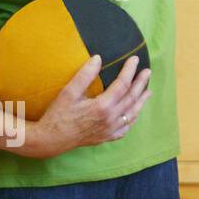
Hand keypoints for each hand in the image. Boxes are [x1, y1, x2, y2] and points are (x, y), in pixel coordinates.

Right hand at [28, 53, 151, 157]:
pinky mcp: (106, 137)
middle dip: (140, 83)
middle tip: (148, 72)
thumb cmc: (58, 115)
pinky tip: (134, 114)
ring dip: (141, 101)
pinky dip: (132, 119)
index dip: (129, 70)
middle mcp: (111, 118)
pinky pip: (125, 128)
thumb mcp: (69, 92)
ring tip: (148, 91)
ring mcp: (110, 130)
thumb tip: (98, 58)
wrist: (50, 140)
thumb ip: (85, 75)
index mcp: (103, 106)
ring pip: (132, 114)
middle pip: (131, 98)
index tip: (135, 59)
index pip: (122, 84)